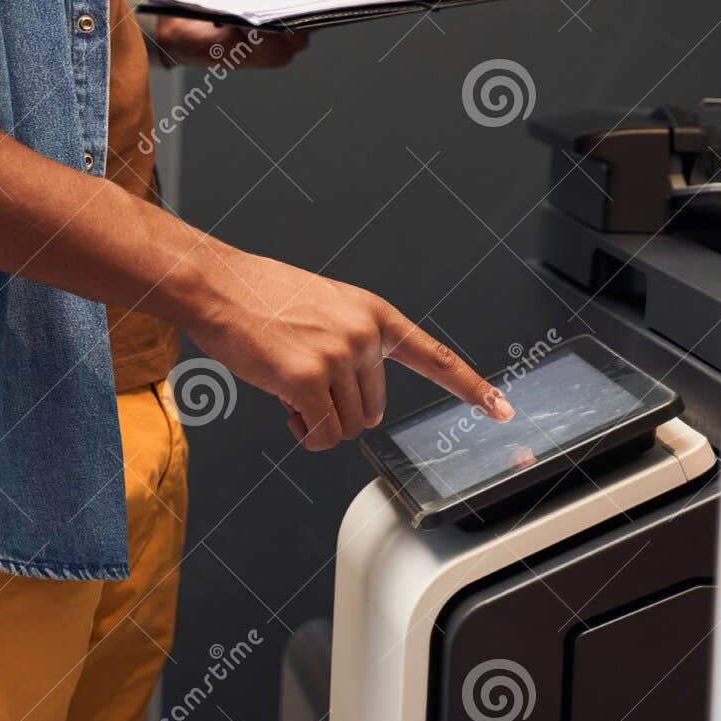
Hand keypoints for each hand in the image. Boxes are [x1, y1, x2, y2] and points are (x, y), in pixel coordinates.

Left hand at [153, 0, 318, 68]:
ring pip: (303, 31)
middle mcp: (297, 9)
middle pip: (324, 8)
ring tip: (274, 1)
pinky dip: (263, 35)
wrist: (178, 6)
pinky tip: (245, 23)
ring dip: (287, 17)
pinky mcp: (269, 55)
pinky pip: (279, 48)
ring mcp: (286, 35)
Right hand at [186, 248, 513, 451]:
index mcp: (374, 314)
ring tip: (289, 386)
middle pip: (372, 411)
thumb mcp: (326, 309)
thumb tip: (361, 405)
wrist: (218, 285)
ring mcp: (337, 355)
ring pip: (346, 427)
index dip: (471, 387)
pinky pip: (321, 434)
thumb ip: (355, 346)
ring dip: (317, 422)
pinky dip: (304, 433)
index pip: (434, 356)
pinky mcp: (306, 378)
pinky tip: (284, 407)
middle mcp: (363, 334)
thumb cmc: (262, 298)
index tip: (502, 410)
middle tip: (305, 383)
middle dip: (339, 409)